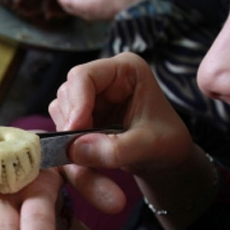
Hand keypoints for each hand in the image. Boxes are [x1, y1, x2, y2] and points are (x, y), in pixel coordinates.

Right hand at [48, 53, 194, 210]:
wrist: (167, 160)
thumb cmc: (167, 145)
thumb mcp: (147, 147)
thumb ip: (115, 149)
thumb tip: (74, 150)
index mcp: (126, 70)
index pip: (84, 76)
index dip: (76, 103)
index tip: (74, 131)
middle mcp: (104, 78)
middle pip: (68, 92)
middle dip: (71, 122)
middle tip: (79, 151)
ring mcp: (92, 96)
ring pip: (62, 110)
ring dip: (68, 135)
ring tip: (89, 156)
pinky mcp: (84, 115)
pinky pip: (63, 127)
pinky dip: (69, 144)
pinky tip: (85, 157)